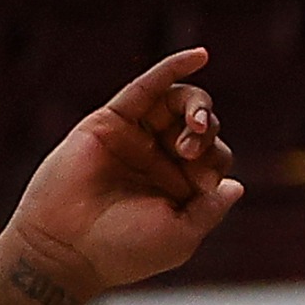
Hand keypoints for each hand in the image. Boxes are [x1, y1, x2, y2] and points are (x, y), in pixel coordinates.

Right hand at [6, 52, 241, 299]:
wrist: (68, 248)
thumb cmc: (124, 249)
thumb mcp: (182, 235)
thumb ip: (211, 210)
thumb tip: (236, 185)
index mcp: (178, 185)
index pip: (214, 156)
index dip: (215, 162)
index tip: (201, 186)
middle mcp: (158, 158)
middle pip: (200, 125)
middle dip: (205, 131)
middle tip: (188, 151)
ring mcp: (134, 137)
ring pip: (175, 103)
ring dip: (194, 106)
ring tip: (191, 126)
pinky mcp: (111, 122)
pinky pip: (146, 87)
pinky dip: (172, 69)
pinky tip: (200, 55)